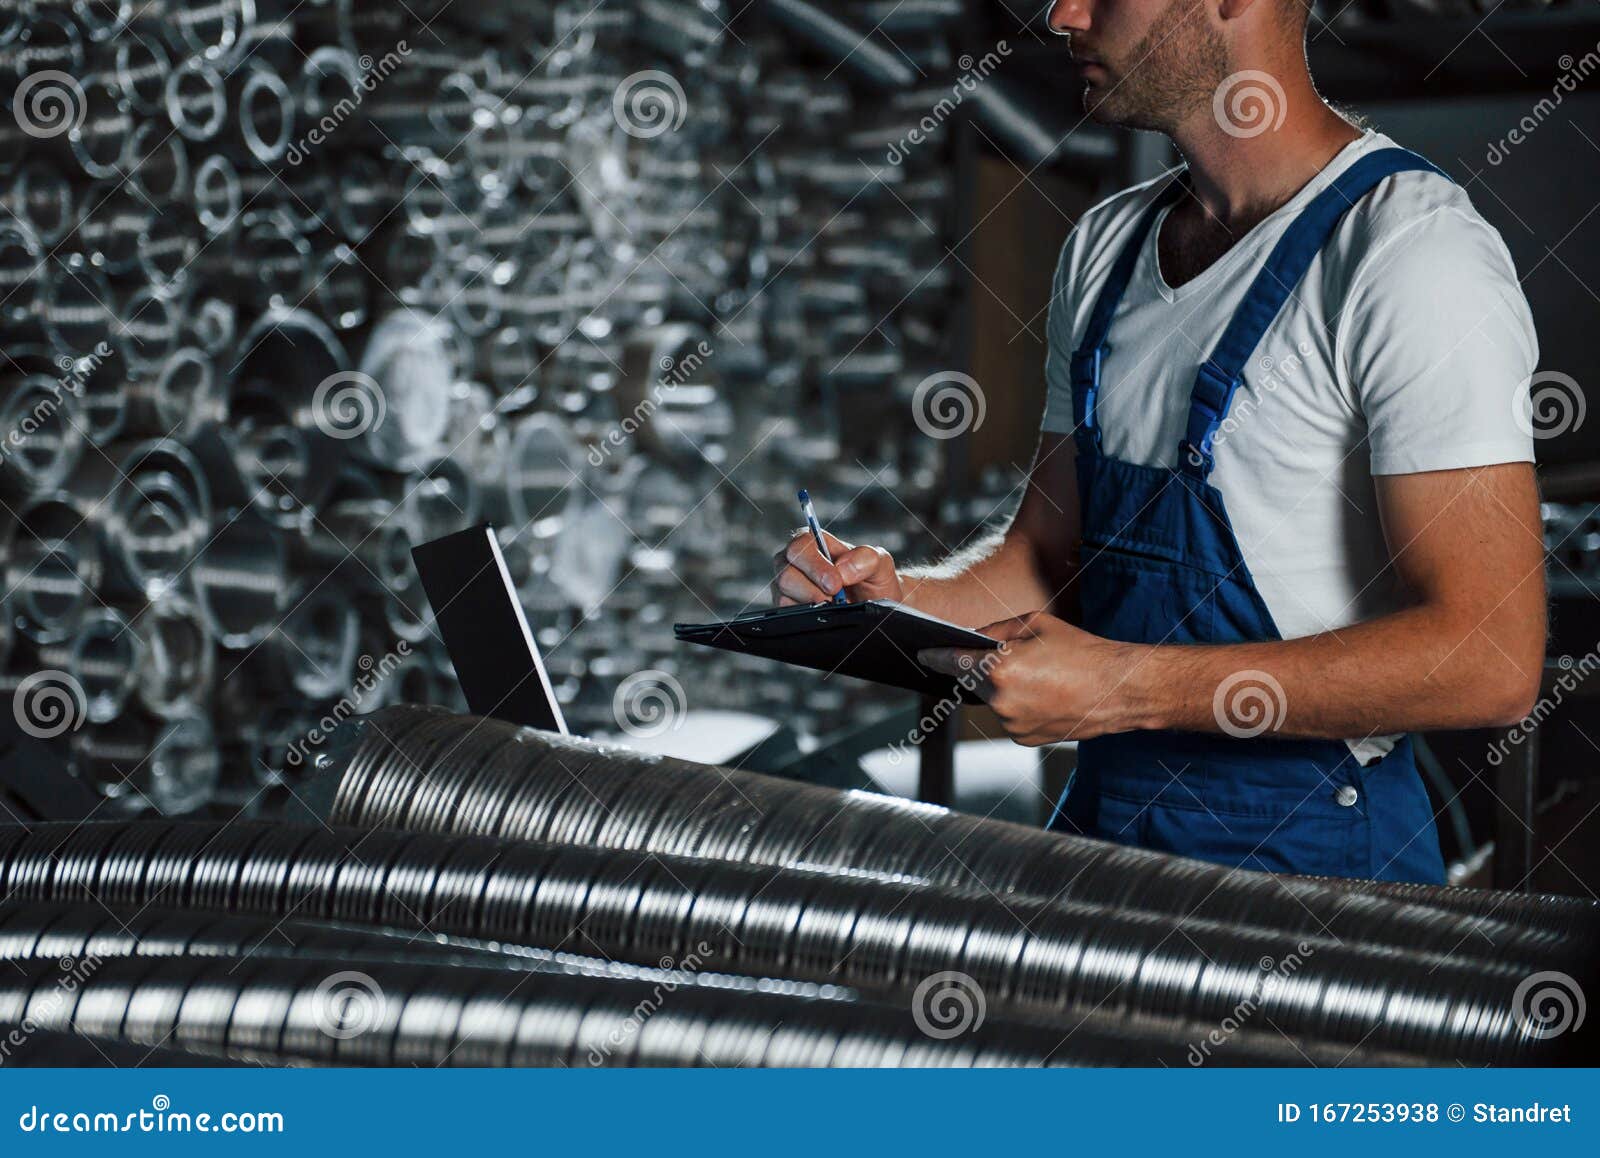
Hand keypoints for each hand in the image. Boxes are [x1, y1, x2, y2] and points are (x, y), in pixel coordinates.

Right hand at [772, 530, 902, 604]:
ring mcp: (789, 585)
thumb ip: (865, 558)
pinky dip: (806, 615)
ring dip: (811, 603)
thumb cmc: (872, 580)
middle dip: (812, 589)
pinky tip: (823, 612)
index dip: (815, 566)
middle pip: (786, 573)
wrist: (874, 608)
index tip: (835, 584)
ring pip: (784, 594)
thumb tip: (841, 569)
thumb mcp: (880, 563)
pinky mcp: (787, 605)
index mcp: (814, 542)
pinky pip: (786, 611)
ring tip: (832, 604)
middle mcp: (796, 561)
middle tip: (834, 598)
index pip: (799, 546)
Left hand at [918, 611, 1142, 744]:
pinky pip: (1009, 717)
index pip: (952, 662)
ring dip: (1003, 688)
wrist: (1118, 690)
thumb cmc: (1080, 650)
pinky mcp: (1023, 739)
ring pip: (992, 700)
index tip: (923, 655)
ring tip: (1039, 676)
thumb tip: (970, 640)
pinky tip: (1044, 694)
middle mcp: (1000, 701)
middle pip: (972, 681)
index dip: (936, 656)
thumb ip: (995, 631)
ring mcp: (1011, 724)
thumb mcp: (1035, 624)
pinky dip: (1017, 705)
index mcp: (998, 669)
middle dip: (983, 668)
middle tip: (1013, 658)